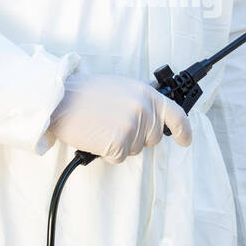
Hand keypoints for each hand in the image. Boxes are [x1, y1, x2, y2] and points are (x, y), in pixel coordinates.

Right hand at [46, 72, 192, 163]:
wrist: (60, 99)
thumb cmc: (84, 94)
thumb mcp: (121, 88)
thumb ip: (140, 101)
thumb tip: (152, 117)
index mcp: (146, 94)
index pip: (176, 114)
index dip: (183, 131)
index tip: (185, 140)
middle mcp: (144, 109)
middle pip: (152, 138)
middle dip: (136, 137)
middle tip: (113, 124)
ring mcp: (132, 127)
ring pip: (135, 150)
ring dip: (119, 144)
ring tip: (102, 126)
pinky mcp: (119, 143)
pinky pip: (119, 157)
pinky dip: (107, 152)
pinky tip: (96, 136)